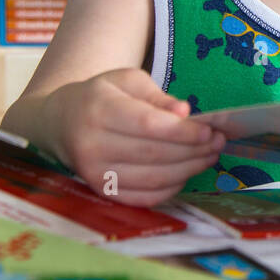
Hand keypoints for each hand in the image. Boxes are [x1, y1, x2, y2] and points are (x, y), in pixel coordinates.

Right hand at [45, 68, 224, 206]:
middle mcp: (92, 145)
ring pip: (153, 179)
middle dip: (194, 151)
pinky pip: (144, 197)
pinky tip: (186, 173)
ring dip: (189, 170)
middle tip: (218, 143)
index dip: (183, 131)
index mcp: (99, 110)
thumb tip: (184, 113)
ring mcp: (95, 174)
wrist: (61, 123)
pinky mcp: (102, 192)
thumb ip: (158, 97)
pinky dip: (171, 188)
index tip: (209, 130)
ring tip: (210, 156)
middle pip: (154, 154)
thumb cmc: (102, 97)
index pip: (148, 126)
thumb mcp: (128, 81)